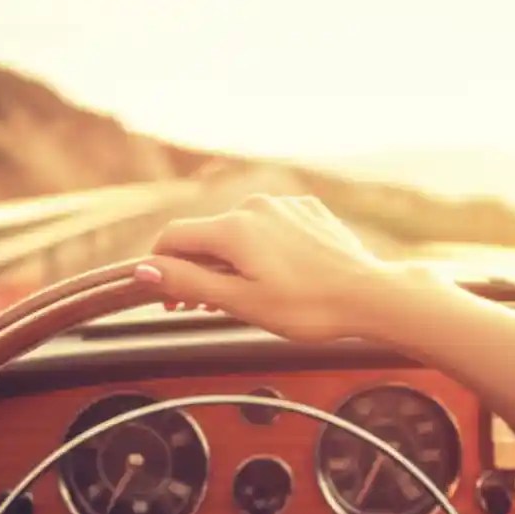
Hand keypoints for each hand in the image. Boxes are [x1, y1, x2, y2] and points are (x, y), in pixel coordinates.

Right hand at [134, 194, 395, 341]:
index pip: (173, 237)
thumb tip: (143, 269)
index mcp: (233, 228)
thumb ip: (188, 282)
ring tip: (245, 296)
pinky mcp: (308, 210)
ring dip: (231, 261)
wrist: (371, 296)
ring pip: (240, 231)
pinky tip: (281, 276)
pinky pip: (271, 228)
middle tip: (204, 308)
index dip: (161, 267)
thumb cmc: (309, 307)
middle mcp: (255, 206)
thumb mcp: (241, 302)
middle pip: (207, 235)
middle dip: (199, 270)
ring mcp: (284, 205)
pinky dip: (263, 249)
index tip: (168, 299)